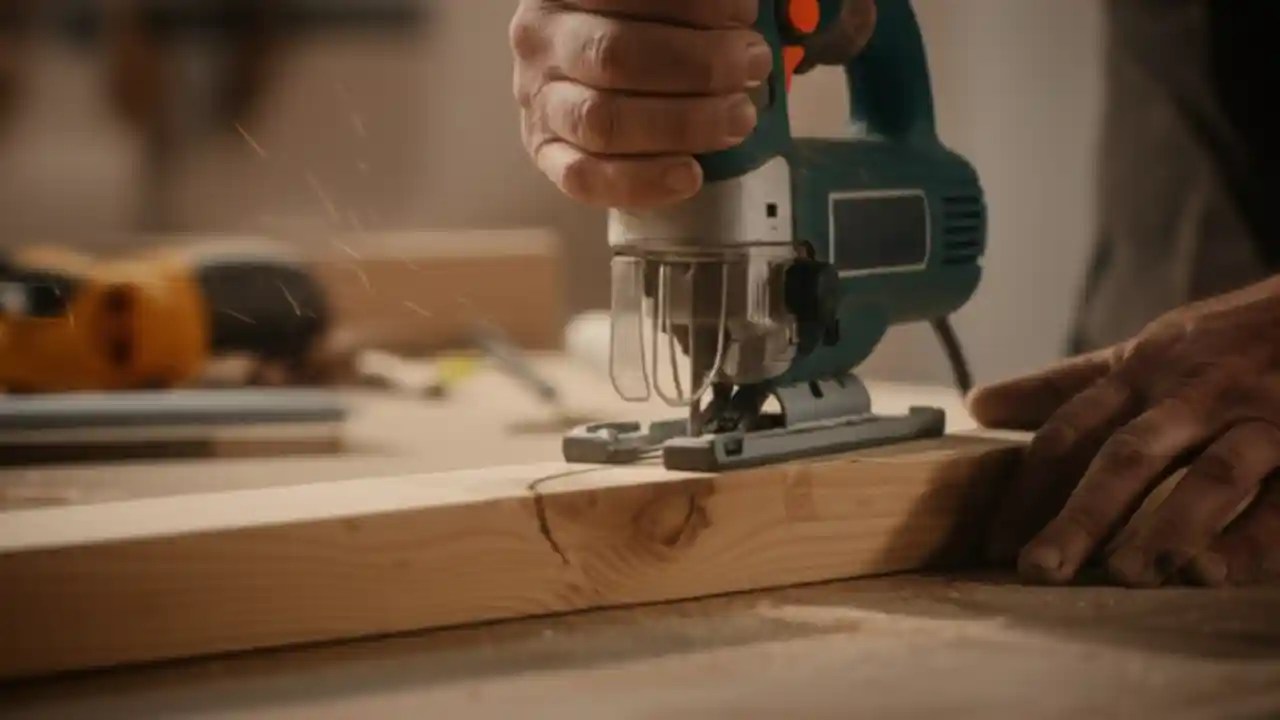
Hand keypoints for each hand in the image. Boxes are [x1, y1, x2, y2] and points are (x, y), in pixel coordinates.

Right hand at [510, 0, 770, 207]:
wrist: (608, 61)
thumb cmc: (656, 20)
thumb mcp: (677, 2)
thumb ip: (709, 4)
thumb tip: (772, 10)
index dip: (695, 6)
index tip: (744, 13)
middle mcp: (541, 36)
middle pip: (616, 55)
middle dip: (699, 66)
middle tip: (752, 66)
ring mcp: (537, 98)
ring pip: (602, 120)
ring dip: (683, 123)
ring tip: (738, 117)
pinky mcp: (544, 151)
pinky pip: (584, 178)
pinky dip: (642, 182)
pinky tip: (691, 175)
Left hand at [968, 276, 1279, 586]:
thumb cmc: (1225, 342)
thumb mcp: (1145, 351)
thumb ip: (1066, 385)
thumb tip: (978, 403)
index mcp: (1143, 374)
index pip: (1071, 429)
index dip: (1028, 485)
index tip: (992, 541)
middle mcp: (1193, 395)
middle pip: (1129, 455)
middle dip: (1083, 514)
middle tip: (1038, 569)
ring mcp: (1258, 419)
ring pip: (1211, 474)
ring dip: (1169, 525)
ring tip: (1126, 576)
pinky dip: (1253, 538)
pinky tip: (1217, 573)